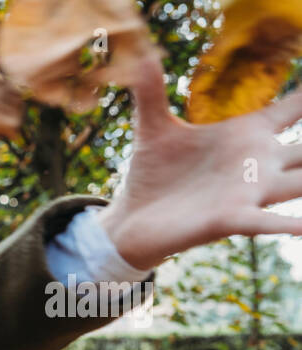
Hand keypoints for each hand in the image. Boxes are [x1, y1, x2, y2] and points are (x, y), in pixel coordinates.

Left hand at [96, 51, 301, 273]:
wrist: (132, 221)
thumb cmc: (152, 175)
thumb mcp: (152, 128)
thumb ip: (152, 91)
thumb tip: (144, 55)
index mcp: (247, 134)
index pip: (295, 108)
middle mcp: (257, 162)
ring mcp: (248, 191)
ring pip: (300, 182)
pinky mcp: (229, 219)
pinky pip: (266, 222)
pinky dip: (288, 224)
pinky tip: (301, 227)